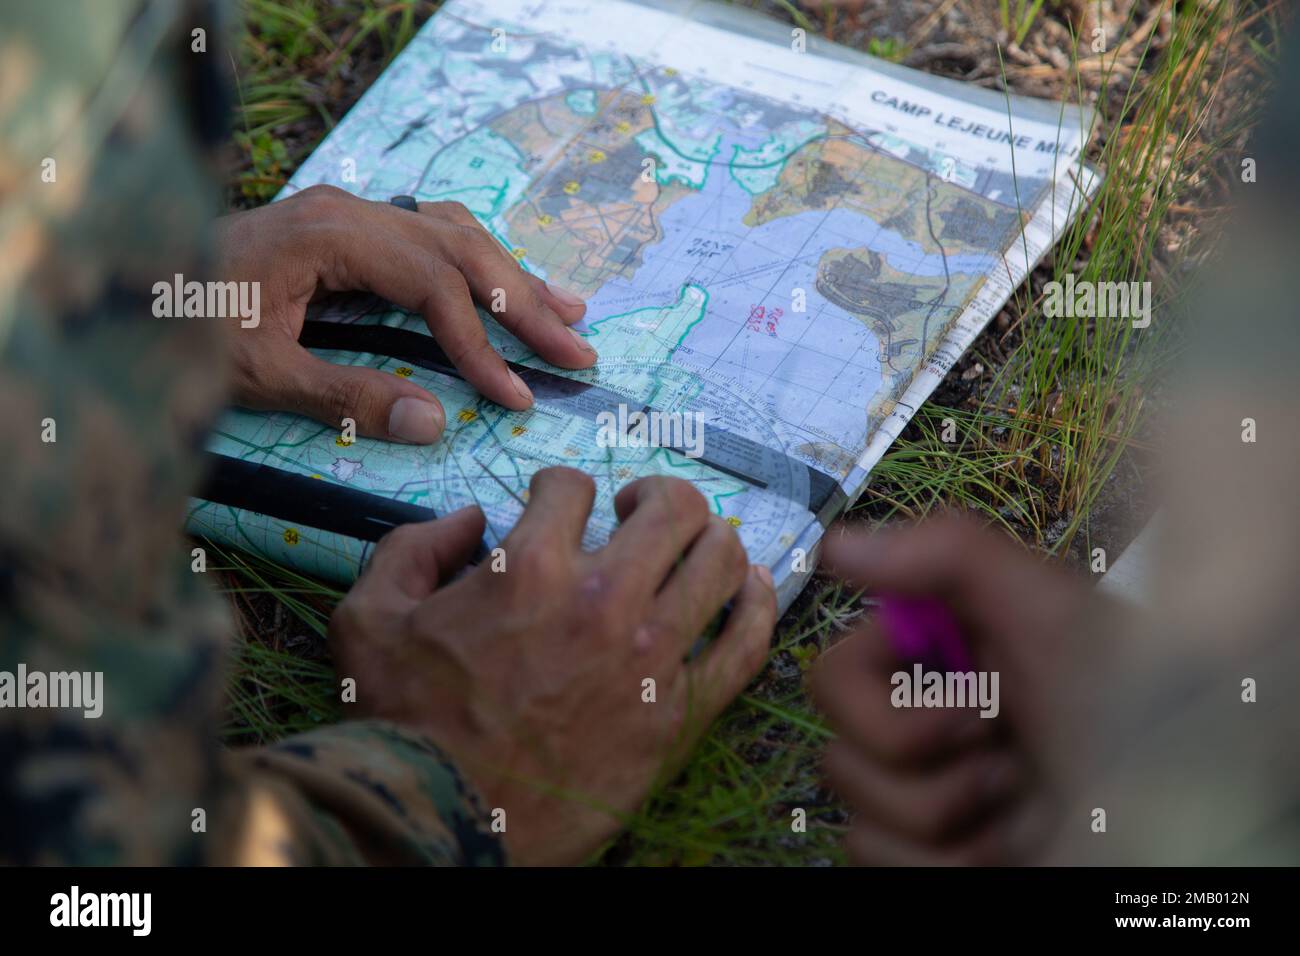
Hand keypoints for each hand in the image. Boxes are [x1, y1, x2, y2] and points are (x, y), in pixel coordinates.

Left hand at [214, 185, 595, 442]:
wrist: (128, 282)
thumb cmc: (180, 326)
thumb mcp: (257, 373)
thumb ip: (346, 396)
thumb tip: (435, 423)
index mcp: (330, 233)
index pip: (434, 285)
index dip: (483, 344)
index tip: (518, 397)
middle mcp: (350, 210)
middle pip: (462, 249)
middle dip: (526, 303)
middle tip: (579, 351)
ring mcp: (350, 212)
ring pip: (455, 235)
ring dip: (514, 276)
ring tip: (569, 311)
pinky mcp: (346, 227)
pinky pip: (431, 235)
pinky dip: (477, 264)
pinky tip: (507, 281)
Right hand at [328, 468, 777, 864]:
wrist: (448, 821)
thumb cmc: (406, 722)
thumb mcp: (369, 620)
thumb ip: (412, 547)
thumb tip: (470, 520)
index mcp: (531, 569)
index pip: (572, 487)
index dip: (560, 489)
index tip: (555, 509)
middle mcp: (604, 600)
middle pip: (672, 507)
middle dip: (653, 495)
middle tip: (633, 511)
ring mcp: (653, 655)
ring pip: (721, 559)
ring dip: (708, 537)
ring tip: (687, 546)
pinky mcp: (682, 709)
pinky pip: (748, 642)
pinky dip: (759, 602)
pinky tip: (749, 586)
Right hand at [812, 516, 1106, 864]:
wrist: (1186, 824)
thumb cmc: (1132, 708)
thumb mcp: (1053, 612)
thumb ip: (947, 554)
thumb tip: (833, 546)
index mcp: (942, 660)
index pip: (839, 671)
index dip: (890, 695)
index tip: (972, 698)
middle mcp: (927, 724)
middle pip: (838, 746)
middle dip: (917, 756)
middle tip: (1001, 753)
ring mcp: (931, 798)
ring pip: (854, 812)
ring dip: (941, 812)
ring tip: (1022, 806)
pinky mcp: (934, 857)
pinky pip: (875, 860)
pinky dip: (944, 863)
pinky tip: (1010, 849)